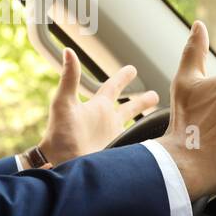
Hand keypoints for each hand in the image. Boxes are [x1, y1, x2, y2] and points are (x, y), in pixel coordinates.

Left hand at [36, 49, 159, 165]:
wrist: (60, 164)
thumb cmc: (58, 133)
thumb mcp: (64, 102)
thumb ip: (70, 77)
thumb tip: (68, 50)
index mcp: (98, 107)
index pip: (113, 87)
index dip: (123, 77)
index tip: (132, 69)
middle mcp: (106, 122)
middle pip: (128, 108)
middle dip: (141, 102)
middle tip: (155, 95)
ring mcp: (112, 138)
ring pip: (133, 127)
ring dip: (144, 122)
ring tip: (157, 120)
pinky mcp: (115, 153)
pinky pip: (133, 144)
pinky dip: (143, 141)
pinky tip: (154, 145)